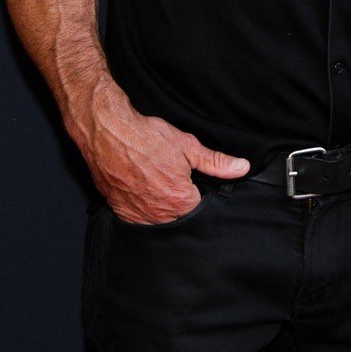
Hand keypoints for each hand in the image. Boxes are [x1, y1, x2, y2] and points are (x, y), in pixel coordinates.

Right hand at [73, 80, 249, 223]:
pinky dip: (142, 206)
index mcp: (181, 200)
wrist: (109, 133)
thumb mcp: (188, 146)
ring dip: (160, 205)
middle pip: (179, 215)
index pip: (199, 206)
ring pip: (158, 218)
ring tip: (154, 180)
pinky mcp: (120, 211)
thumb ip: (216, 162)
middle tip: (167, 175)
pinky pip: (138, 217)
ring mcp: (138, 214)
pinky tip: (141, 187)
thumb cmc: (147, 137)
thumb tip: (242, 168)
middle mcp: (159, 213)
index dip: (195, 190)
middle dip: (178, 199)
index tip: (187, 178)